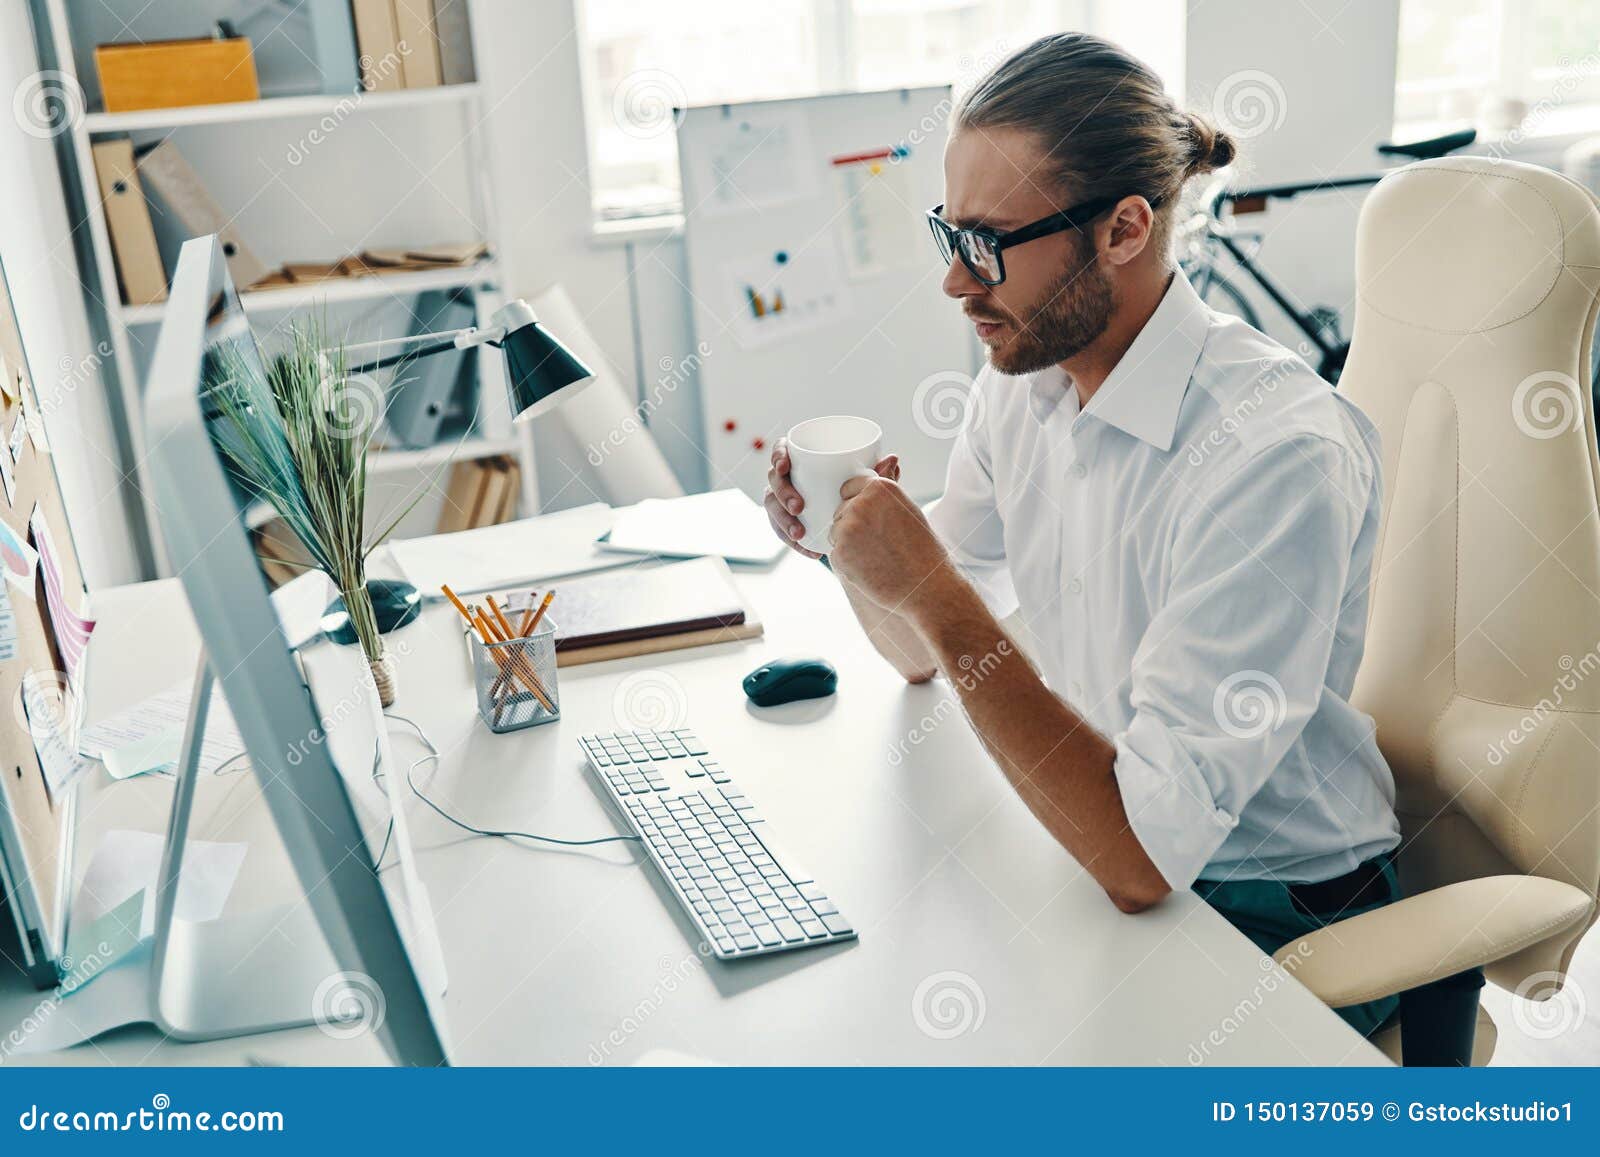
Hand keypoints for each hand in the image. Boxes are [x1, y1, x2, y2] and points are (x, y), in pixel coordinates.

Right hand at [763, 438, 899, 559]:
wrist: (857, 524)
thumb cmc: (858, 492)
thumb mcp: (868, 484)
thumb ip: (879, 474)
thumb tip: (893, 459)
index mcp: (801, 459)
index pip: (782, 450)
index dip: (778, 456)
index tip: (785, 467)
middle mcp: (788, 478)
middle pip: (774, 480)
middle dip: (783, 493)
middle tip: (799, 507)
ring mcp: (783, 500)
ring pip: (773, 507)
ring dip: (783, 520)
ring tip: (800, 533)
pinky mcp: (785, 522)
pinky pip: (781, 532)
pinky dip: (793, 542)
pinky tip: (808, 550)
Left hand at [828, 473, 952, 612]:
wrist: (926, 587)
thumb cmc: (922, 550)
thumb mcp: (908, 509)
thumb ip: (888, 488)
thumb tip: (888, 459)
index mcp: (879, 488)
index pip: (849, 487)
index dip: (858, 504)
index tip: (872, 519)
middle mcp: (860, 504)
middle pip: (840, 510)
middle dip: (852, 525)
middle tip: (880, 543)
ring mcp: (847, 529)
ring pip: (835, 532)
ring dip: (847, 543)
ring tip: (876, 556)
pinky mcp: (839, 554)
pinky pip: (835, 553)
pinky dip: (848, 562)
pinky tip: (870, 568)